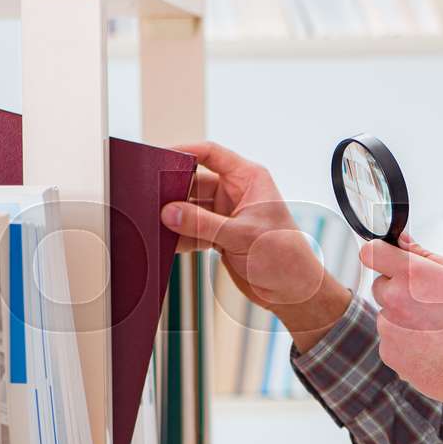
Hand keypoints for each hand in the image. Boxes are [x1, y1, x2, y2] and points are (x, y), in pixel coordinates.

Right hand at [160, 142, 348, 342]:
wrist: (294, 292)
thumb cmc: (285, 257)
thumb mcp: (242, 236)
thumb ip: (203, 223)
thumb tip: (169, 212)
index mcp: (249, 179)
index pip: (211, 154)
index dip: (185, 151)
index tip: (159, 157)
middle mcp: (236, 193)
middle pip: (195, 182)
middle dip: (173, 191)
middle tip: (148, 198)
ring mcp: (226, 215)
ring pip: (190, 208)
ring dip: (174, 217)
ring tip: (151, 222)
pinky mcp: (220, 236)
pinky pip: (192, 230)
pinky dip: (179, 236)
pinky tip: (164, 242)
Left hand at [361, 232, 442, 418]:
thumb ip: (428, 256)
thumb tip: (403, 242)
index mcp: (413, 276)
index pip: (372, 252)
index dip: (381, 252)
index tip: (392, 258)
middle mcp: (395, 302)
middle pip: (381, 285)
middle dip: (400, 288)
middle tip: (432, 300)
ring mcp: (389, 331)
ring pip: (388, 314)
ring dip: (405, 317)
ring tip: (440, 329)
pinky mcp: (389, 355)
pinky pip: (392, 340)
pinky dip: (407, 341)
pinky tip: (435, 346)